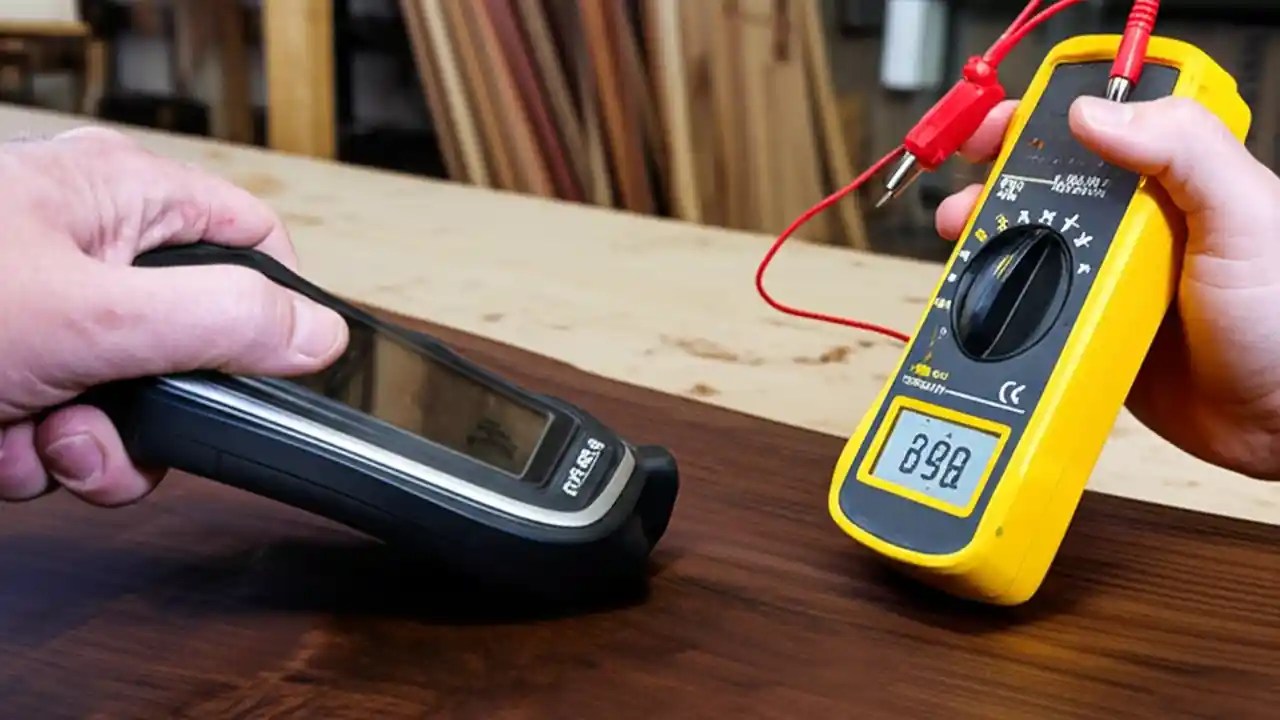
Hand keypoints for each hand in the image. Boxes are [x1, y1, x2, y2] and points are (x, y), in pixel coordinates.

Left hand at [0, 127, 347, 505]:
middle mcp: (87, 251)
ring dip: (92, 446)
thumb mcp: (93, 316)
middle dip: (157, 411)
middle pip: (193, 343)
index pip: (251, 238)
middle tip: (119, 422)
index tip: (270, 368)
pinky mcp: (7, 371)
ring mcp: (45, 316)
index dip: (275, 305)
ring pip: (129, 403)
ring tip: (34, 435)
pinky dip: (34, 456)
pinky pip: (64, 429)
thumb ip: (223, 322)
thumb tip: (318, 333)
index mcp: (120, 199)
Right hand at [936, 96, 1279, 481]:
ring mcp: (1108, 274)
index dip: (1045, 114)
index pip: (1102, 121)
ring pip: (1029, 242)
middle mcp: (1136, 220)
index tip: (1002, 125)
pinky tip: (987, 296)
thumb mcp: (1244, 215)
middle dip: (997, 177)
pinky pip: (1032, 304)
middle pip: (1047, 180)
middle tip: (970, 189)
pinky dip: (1003, 299)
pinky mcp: (1087, 325)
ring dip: (989, 239)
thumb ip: (1182, 149)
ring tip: (968, 243)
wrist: (1274, 424)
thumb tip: (1092, 114)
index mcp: (1174, 178)